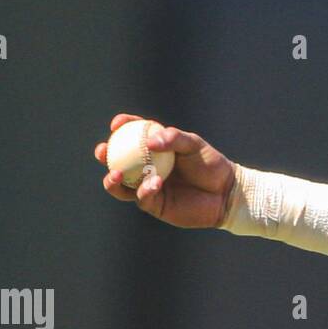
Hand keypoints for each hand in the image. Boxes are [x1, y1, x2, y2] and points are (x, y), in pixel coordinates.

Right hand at [94, 114, 235, 227]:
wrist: (225, 192)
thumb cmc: (210, 164)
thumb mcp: (194, 144)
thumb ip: (173, 138)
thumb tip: (149, 141)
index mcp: (155, 148)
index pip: (133, 135)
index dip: (122, 127)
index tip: (117, 123)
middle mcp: (147, 167)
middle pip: (118, 161)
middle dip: (105, 154)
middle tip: (103, 150)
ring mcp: (148, 186)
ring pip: (121, 185)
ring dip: (112, 179)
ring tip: (115, 173)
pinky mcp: (154, 205)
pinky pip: (142, 198)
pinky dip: (144, 190)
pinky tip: (155, 183)